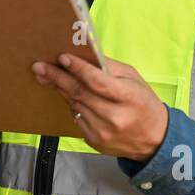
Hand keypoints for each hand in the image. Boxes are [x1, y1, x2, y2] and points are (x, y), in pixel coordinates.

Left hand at [32, 54, 167, 159]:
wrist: (154, 140)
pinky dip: (71, 104)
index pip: (98, 82)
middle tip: (40, 66)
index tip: (62, 57)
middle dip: (57, 77)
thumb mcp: (134, 80)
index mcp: (129, 97)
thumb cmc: (143, 103)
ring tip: (45, 75)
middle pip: (80, 93)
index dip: (78, 69)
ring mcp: (103, 131)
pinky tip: (66, 94)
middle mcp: (115, 116)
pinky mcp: (94, 140)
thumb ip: (109, 67)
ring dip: (59, 89)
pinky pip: (76, 117)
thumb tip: (84, 53)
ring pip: (75, 104)